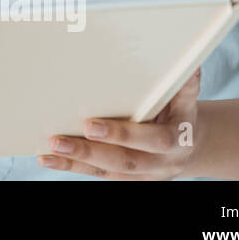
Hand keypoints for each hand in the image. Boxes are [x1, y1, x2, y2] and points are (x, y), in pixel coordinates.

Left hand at [38, 68, 201, 178]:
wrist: (190, 144)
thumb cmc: (180, 112)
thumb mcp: (187, 98)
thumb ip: (184, 83)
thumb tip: (187, 61)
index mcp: (177, 139)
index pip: (151, 140)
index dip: (122, 134)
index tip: (90, 125)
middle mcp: (161, 162)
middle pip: (124, 161)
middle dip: (89, 151)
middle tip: (58, 139)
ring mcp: (143, 174)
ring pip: (107, 171)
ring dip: (75, 162)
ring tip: (48, 150)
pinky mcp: (127, 178)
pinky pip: (98, 175)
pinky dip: (72, 167)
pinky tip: (49, 159)